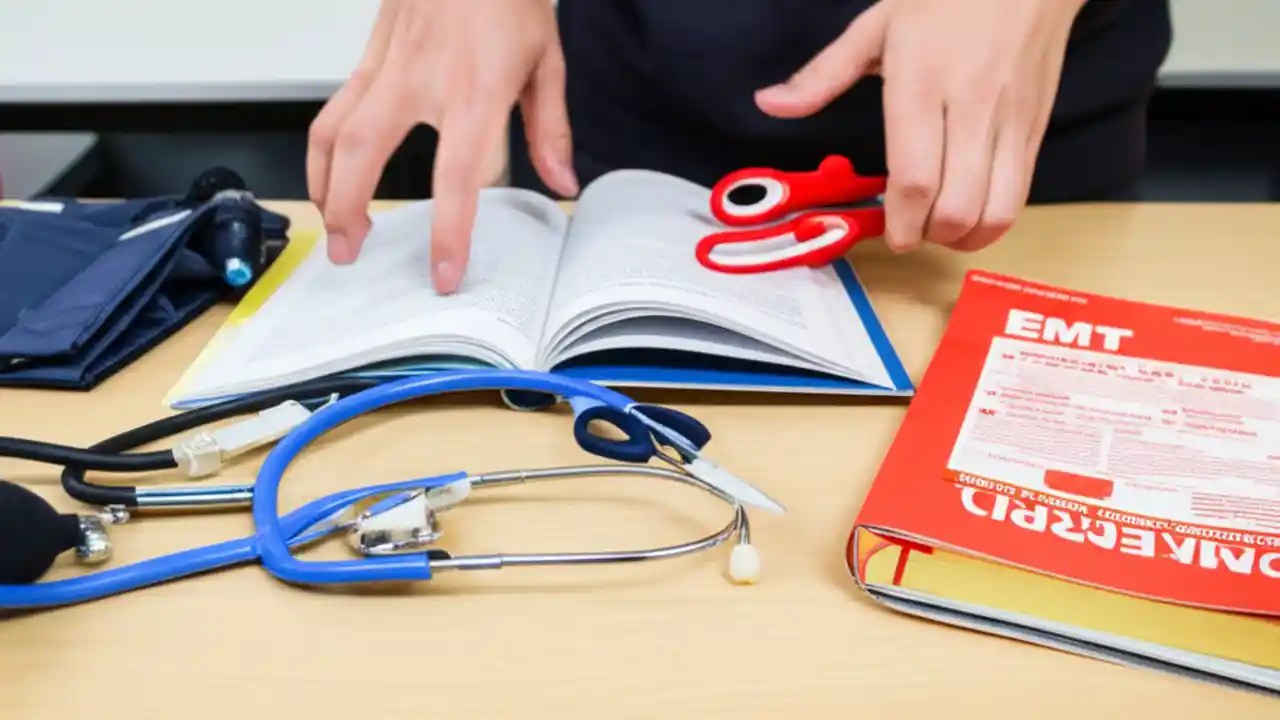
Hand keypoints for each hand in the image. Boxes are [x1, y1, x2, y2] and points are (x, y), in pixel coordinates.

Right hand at [307, 0, 579, 292]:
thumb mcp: (546, 59)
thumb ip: (549, 129)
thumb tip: (562, 183)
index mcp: (476, 90)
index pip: (458, 178)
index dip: (449, 232)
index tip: (444, 273)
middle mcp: (423, 78)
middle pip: (366, 154)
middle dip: (351, 210)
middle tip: (351, 253)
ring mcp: (389, 62)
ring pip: (333, 128)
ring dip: (324, 181)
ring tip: (332, 222)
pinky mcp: (371, 50)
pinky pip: (335, 104)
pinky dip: (324, 145)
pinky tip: (329, 171)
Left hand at [754, 0, 1084, 252]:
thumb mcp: (875, 26)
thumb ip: (822, 76)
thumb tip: (768, 104)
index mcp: (921, 83)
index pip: (914, 177)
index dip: (902, 222)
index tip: (891, 233)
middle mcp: (971, 107)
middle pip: (956, 206)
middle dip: (930, 235)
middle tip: (911, 230)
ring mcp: (1011, 121)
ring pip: (997, 210)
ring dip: (966, 236)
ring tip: (942, 227)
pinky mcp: (1037, 128)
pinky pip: (1021, 194)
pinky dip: (995, 220)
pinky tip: (972, 212)